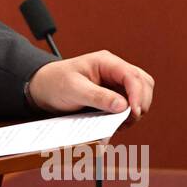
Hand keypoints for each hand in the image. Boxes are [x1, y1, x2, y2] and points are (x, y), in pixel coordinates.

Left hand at [27, 50, 154, 125]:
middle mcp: (115, 71)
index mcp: (106, 62)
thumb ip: (97, 97)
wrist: (43, 89)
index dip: (138, 94)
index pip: (132, 76)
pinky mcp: (114, 96)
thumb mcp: (73, 89)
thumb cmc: (55, 83)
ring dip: (136, 111)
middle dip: (140, 103)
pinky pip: (130, 106)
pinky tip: (116, 124)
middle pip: (143, 84)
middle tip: (128, 121)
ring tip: (120, 124)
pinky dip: (128, 116)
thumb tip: (123, 106)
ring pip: (140, 95)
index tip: (133, 112)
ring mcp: (116, 84)